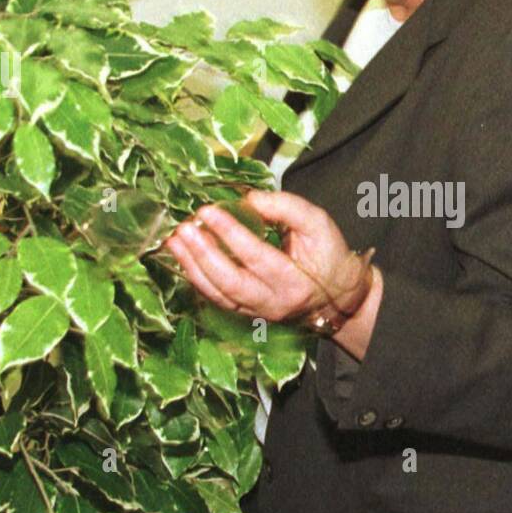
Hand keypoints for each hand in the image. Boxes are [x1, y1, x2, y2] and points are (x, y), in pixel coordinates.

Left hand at [163, 190, 368, 323]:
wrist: (336, 294)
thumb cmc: (328, 255)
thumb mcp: (318, 223)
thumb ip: (287, 208)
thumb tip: (248, 200)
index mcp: (295, 282)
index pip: (258, 257)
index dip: (231, 233)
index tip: (209, 211)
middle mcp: (273, 303)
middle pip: (231, 282)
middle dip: (203, 255)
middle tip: (184, 228)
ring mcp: (257, 312)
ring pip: (218, 294)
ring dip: (192, 267)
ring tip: (175, 240)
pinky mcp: (246, 313)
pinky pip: (215, 298)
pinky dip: (196, 278)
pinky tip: (183, 257)